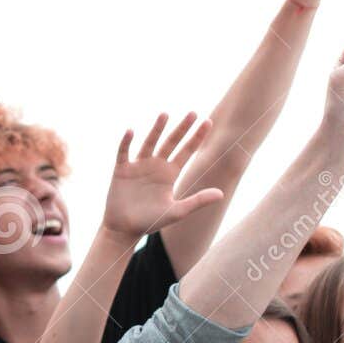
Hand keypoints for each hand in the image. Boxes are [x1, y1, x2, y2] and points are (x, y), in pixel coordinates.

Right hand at [103, 112, 224, 241]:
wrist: (124, 229)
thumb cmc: (150, 222)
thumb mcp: (177, 211)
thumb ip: (198, 201)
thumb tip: (222, 193)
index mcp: (170, 174)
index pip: (186, 151)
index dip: (197, 137)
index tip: (208, 122)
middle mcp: (156, 166)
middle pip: (171, 142)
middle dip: (182, 128)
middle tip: (193, 113)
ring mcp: (138, 166)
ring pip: (149, 143)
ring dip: (157, 130)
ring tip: (165, 115)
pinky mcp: (121, 170)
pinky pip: (124, 152)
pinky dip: (127, 142)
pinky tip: (131, 131)